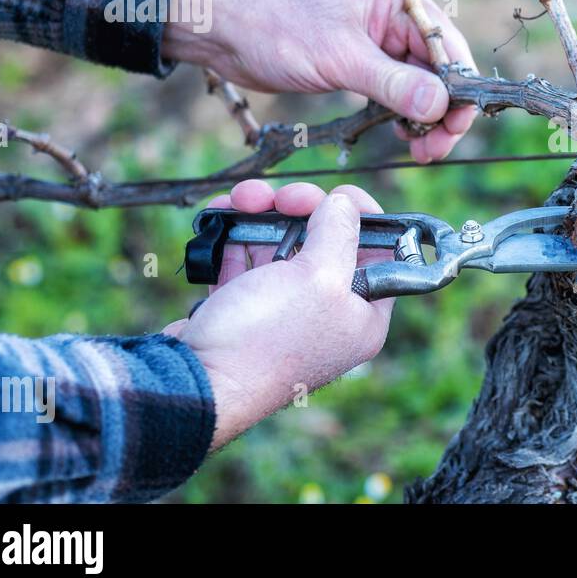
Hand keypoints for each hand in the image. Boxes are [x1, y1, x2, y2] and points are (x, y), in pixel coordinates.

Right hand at [163, 179, 393, 450]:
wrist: (194, 382)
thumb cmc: (265, 339)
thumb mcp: (319, 276)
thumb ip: (339, 232)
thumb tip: (344, 205)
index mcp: (363, 317)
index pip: (381, 255)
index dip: (365, 218)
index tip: (340, 195)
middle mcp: (328, 315)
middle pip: (327, 242)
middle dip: (302, 208)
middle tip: (284, 197)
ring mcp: (283, 312)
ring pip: (282, 243)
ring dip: (263, 213)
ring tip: (242, 200)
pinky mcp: (243, 308)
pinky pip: (246, 257)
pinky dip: (234, 234)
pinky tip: (221, 215)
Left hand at [164, 0, 477, 163]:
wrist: (223, 29)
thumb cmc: (276, 28)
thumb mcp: (340, 58)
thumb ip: (394, 84)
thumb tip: (441, 106)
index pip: (448, 47)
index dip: (459, 90)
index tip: (455, 128)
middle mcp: (394, 15)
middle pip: (440, 69)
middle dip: (443, 110)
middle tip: (434, 149)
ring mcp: (379, 39)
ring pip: (421, 84)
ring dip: (425, 117)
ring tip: (420, 149)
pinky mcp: (361, 60)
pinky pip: (396, 90)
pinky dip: (403, 114)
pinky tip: (402, 135)